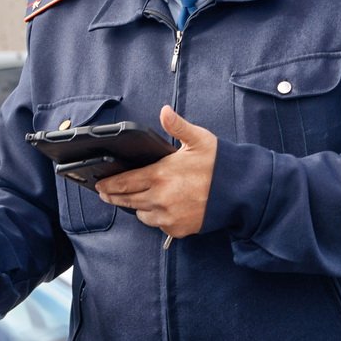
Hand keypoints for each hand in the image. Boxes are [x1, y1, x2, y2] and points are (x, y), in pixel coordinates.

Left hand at [95, 105, 217, 239]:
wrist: (241, 192)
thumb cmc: (219, 165)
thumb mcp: (198, 139)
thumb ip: (177, 126)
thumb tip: (165, 111)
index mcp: (160, 175)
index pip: (124, 183)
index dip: (109, 185)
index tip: (99, 186)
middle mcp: (160, 198)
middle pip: (127, 201)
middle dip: (115, 197)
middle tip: (106, 194)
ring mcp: (169, 217)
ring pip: (142, 214)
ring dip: (138, 207)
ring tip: (138, 198)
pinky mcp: (178, 230)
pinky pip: (159, 225)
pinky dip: (158, 217)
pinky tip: (163, 207)